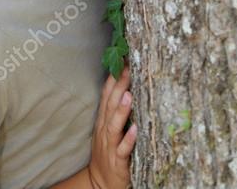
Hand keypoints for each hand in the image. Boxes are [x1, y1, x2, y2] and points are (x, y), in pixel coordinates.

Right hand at [88, 67, 136, 188]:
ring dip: (121, 110)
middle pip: (110, 105)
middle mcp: (105, 130)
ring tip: (129, 94)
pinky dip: (128, 139)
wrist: (101, 183)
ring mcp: (110, 146)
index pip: (106, 94)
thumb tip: (125, 86)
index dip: (113, 77)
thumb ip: (114, 110)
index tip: (121, 59)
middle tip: (127, 68)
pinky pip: (123, 150)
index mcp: (103, 120)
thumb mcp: (107, 128)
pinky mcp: (118, 162)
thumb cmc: (108, 152)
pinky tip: (135, 129)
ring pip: (114, 126)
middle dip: (118, 86)